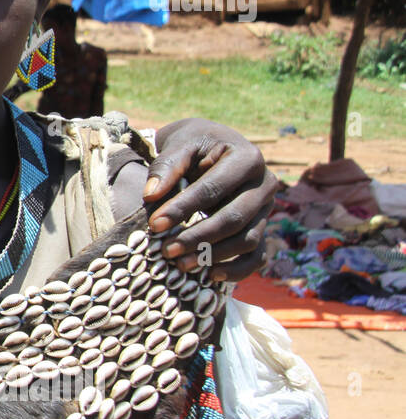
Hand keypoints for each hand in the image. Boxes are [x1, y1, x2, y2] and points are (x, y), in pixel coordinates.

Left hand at [144, 119, 277, 281]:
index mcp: (247, 158)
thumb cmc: (194, 144)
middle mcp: (264, 184)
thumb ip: (166, 167)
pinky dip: (238, 269)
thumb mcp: (180, 144)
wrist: (212, 144)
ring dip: (214, 256)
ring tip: (180, 264)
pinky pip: (257, 255)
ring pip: (248, 239)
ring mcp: (267, 209)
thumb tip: (151, 196)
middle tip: (166, 250)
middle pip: (234, 218)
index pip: (214, 188)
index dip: (184, 208)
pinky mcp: (262, 227)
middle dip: (198, 237)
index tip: (155, 224)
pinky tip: (211, 275)